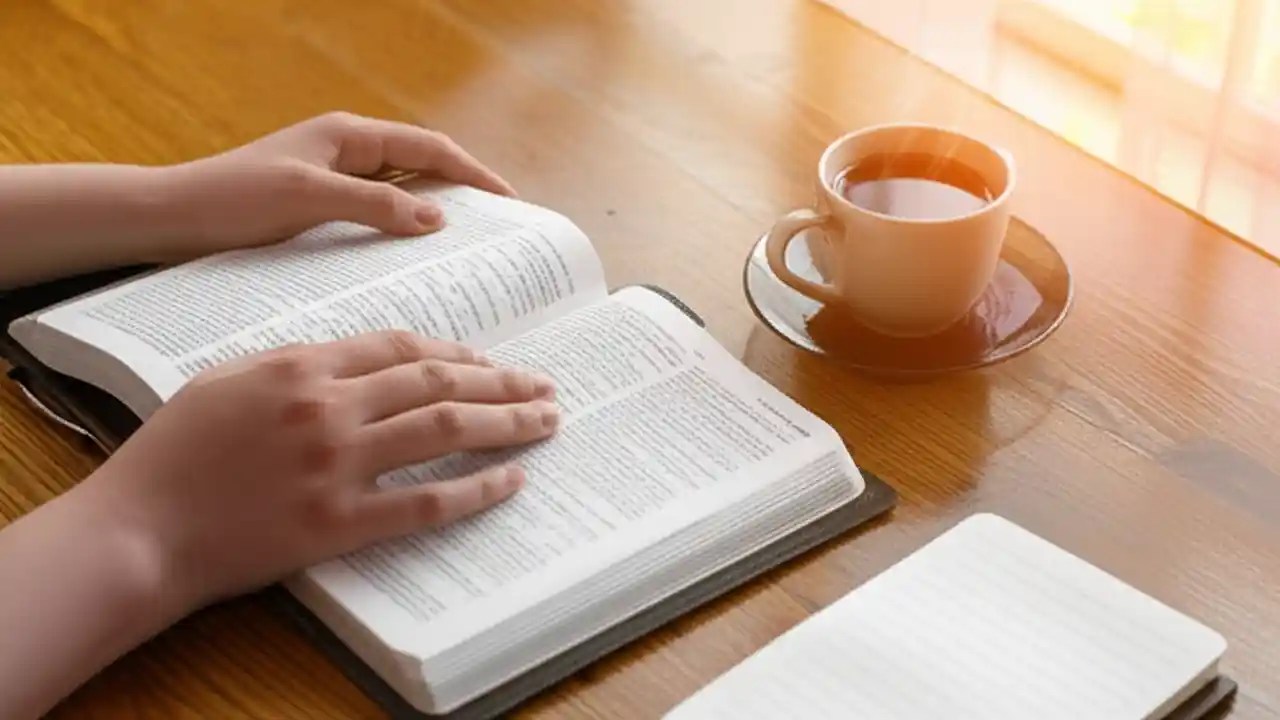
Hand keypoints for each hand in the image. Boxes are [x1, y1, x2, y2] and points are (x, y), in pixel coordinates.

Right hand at [81, 330, 557, 614]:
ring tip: (545, 420)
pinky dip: (476, 488)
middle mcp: (329, 408)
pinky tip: (510, 480)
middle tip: (541, 385)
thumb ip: (296, 362)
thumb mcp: (229, 380)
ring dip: (505, 421)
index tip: (483, 359)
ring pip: (444, 428)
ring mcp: (338, 465)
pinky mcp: (340, 522)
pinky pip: (426, 501)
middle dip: (499, 379)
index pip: (399, 346)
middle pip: (437, 380)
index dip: (453, 350)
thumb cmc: (174, 453)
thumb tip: (354, 358)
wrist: (140, 527)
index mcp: (302, 368)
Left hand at [157, 111, 516, 259]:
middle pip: (420, 170)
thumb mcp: (308, 199)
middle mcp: (344, 154)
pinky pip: (373, 218)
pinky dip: (399, 236)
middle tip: (499, 233)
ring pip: (399, 196)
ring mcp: (331, 182)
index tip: (510, 203)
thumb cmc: (232, 201)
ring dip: (432, 218)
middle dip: (462, 195)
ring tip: (467, 253)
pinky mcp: (317, 211)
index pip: (429, 149)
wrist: (169, 220)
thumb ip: (374, 206)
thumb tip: (437, 218)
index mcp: (348, 136)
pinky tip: (411, 266)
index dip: (473, 173)